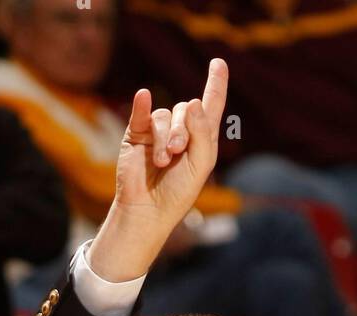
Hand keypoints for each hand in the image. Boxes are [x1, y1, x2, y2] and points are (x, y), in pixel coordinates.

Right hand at [89, 58, 228, 281]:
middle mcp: (181, 131)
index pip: (211, 106)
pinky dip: (142, 105)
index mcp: (202, 139)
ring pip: (165, 115)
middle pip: (187, 109)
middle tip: (176, 153)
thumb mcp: (200, 165)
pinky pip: (142, 111)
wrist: (148, 209)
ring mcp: (158, 131)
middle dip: (183, 130)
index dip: (216, 85)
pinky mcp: (137, 133)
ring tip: (161, 161)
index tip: (219, 64)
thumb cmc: (178, 193)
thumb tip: (195, 101)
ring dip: (164, 138)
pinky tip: (143, 97)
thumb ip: (202, 134)